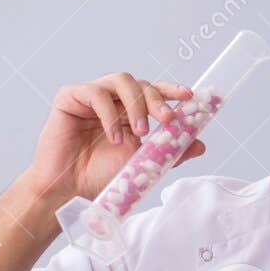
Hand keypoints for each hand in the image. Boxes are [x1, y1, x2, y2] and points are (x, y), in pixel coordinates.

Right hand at [29, 73, 205, 203]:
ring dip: (136, 104)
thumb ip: (168, 151)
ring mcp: (92, 96)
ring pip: (122, 80)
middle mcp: (113, 100)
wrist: (69, 191)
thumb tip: (200, 144)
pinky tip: (113, 137)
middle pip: (142, 84)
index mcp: (130, 112)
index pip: (155, 92)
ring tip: (140, 132)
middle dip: (158, 99)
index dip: (172, 90)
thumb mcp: (142, 163)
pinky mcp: (70, 98)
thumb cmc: (101, 176)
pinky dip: (109, 114)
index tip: (190, 97)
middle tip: (167, 119)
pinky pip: (95, 93)